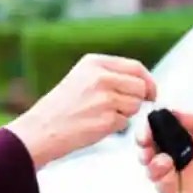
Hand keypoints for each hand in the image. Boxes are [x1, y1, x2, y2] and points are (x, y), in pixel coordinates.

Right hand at [6, 53, 156, 167]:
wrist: (42, 129)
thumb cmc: (62, 106)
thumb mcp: (82, 76)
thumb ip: (110, 74)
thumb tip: (143, 82)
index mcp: (95, 62)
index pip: (136, 67)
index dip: (148, 81)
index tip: (150, 92)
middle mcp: (101, 77)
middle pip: (140, 86)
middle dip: (137, 99)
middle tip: (119, 107)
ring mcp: (105, 99)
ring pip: (135, 105)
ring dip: (125, 114)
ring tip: (101, 114)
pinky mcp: (106, 119)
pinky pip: (125, 122)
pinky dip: (115, 126)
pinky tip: (96, 124)